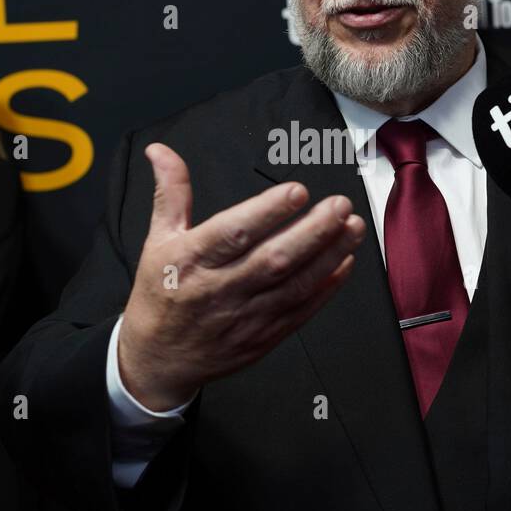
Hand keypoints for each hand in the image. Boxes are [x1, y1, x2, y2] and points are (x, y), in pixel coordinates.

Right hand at [118, 143, 365, 410]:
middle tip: (339, 205)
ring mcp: (244, 316)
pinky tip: (344, 263)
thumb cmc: (161, 294)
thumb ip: (171, 193)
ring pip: (294, 284)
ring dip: (328, 255)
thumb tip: (161, 151)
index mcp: (191, 260)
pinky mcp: (263, 336)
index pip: (233, 233)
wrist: (159, 359)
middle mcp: (219, 289)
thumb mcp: (158, 240)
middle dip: (312, 231)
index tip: (297, 192)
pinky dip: (326, 287)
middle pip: (272, 259)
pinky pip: (301, 310)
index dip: (267, 212)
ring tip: (352, 228)